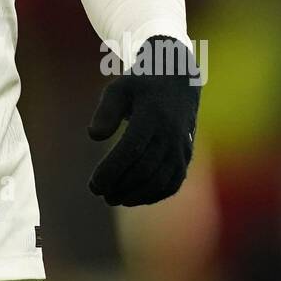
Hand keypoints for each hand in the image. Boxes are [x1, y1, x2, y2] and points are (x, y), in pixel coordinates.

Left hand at [87, 35, 200, 206]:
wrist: (179, 82)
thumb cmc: (141, 85)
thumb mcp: (118, 89)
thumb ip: (105, 111)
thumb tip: (94, 136)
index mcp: (152, 115)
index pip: (131, 149)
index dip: (112, 170)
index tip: (94, 184)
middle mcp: (170, 134)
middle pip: (144, 169)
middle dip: (119, 185)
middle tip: (98, 192)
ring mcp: (181, 147)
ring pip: (159, 180)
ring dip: (135, 194)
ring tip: (112, 197)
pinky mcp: (186, 156)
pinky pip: (173, 183)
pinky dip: (154, 195)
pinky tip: (133, 198)